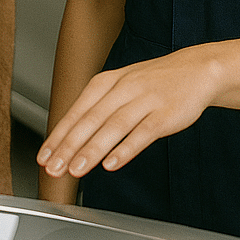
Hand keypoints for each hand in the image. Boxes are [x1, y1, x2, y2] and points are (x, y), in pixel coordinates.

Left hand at [37, 48, 218, 180]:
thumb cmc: (153, 83)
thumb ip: (99, 109)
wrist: (196, 69)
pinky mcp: (166, 114)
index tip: (43, 157)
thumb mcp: (121, 86)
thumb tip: (72, 138)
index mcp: (107, 82)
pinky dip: (126, 149)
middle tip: (52, 168)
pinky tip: (112, 164)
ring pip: (113, 127)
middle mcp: (122, 88)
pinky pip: (143, 133)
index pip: (77, 111)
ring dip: (92, 150)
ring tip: (75, 170)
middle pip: (91, 120)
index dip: (58, 135)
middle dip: (68, 146)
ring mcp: (145, 100)